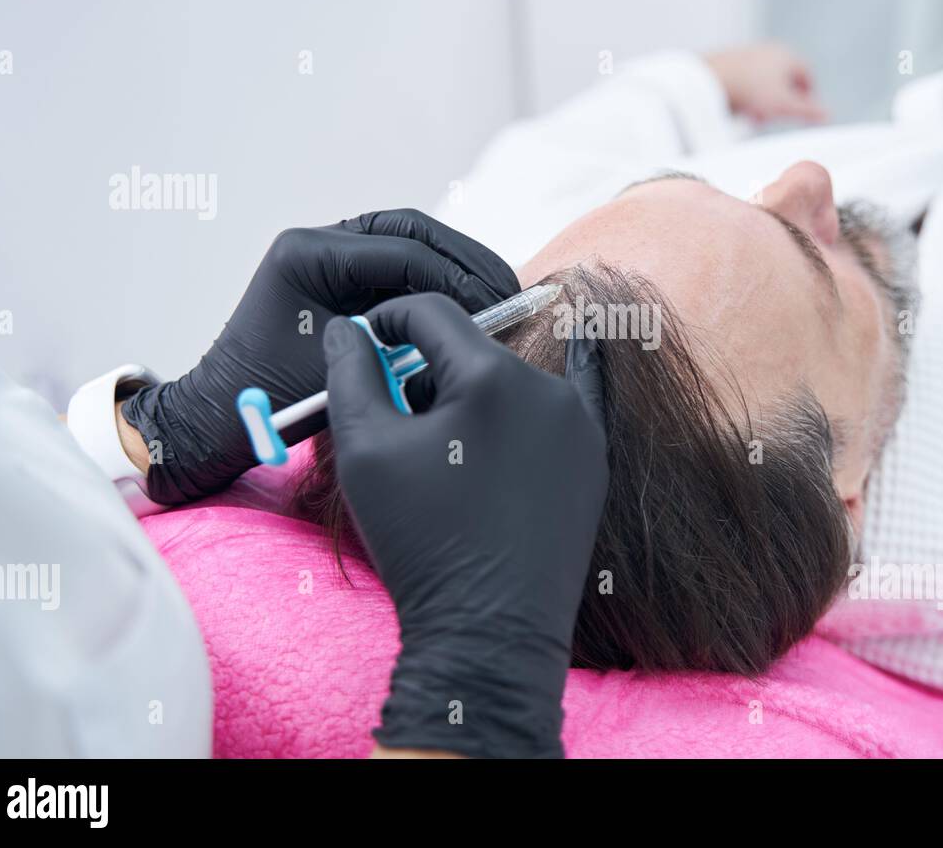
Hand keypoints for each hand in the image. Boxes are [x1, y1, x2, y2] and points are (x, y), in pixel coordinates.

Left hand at [121, 209, 519, 502]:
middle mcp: (317, 241)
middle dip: (465, 259)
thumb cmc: (271, 399)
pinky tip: (471, 300)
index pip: (402, 253)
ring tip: (499, 290)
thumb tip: (467, 324)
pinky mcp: (343, 273)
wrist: (224, 414)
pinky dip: (439, 276)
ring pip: (411, 239)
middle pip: (411, 230)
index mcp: (308, 254)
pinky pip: (401, 261)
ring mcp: (330, 253)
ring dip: (457, 262)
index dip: (456, 279)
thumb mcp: (342, 369)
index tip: (495, 306)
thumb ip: (400, 339)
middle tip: (507, 288)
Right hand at [322, 294, 607, 757]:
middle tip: (397, 417)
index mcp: (491, 377)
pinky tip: (562, 355)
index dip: (389, 318)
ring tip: (443, 455)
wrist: (490, 630)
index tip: (366, 339)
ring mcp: (579, 423)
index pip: (432, 313)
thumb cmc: (423, 542)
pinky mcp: (593, 456)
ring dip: (473, 395)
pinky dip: (540, 392)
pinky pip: (564, 404)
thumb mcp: (366, 449)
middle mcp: (548, 388)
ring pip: (510, 380)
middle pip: (472, 349)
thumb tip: (348, 327)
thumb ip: (351, 371)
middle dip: (429, 369)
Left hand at [705, 42, 827, 124]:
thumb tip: (829, 115)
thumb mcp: (783, 105)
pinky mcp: (726, 60)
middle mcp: (767, 49)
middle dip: (784, 96)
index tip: (805, 108)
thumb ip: (807, 111)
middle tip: (780, 114)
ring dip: (764, 96)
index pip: (805, 73)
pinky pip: (743, 78)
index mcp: (786, 55)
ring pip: (762, 77)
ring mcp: (746, 52)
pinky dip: (746, 93)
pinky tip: (736, 108)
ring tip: (756, 116)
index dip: (808, 92)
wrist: (708, 78)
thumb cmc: (749, 90)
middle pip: (783, 74)